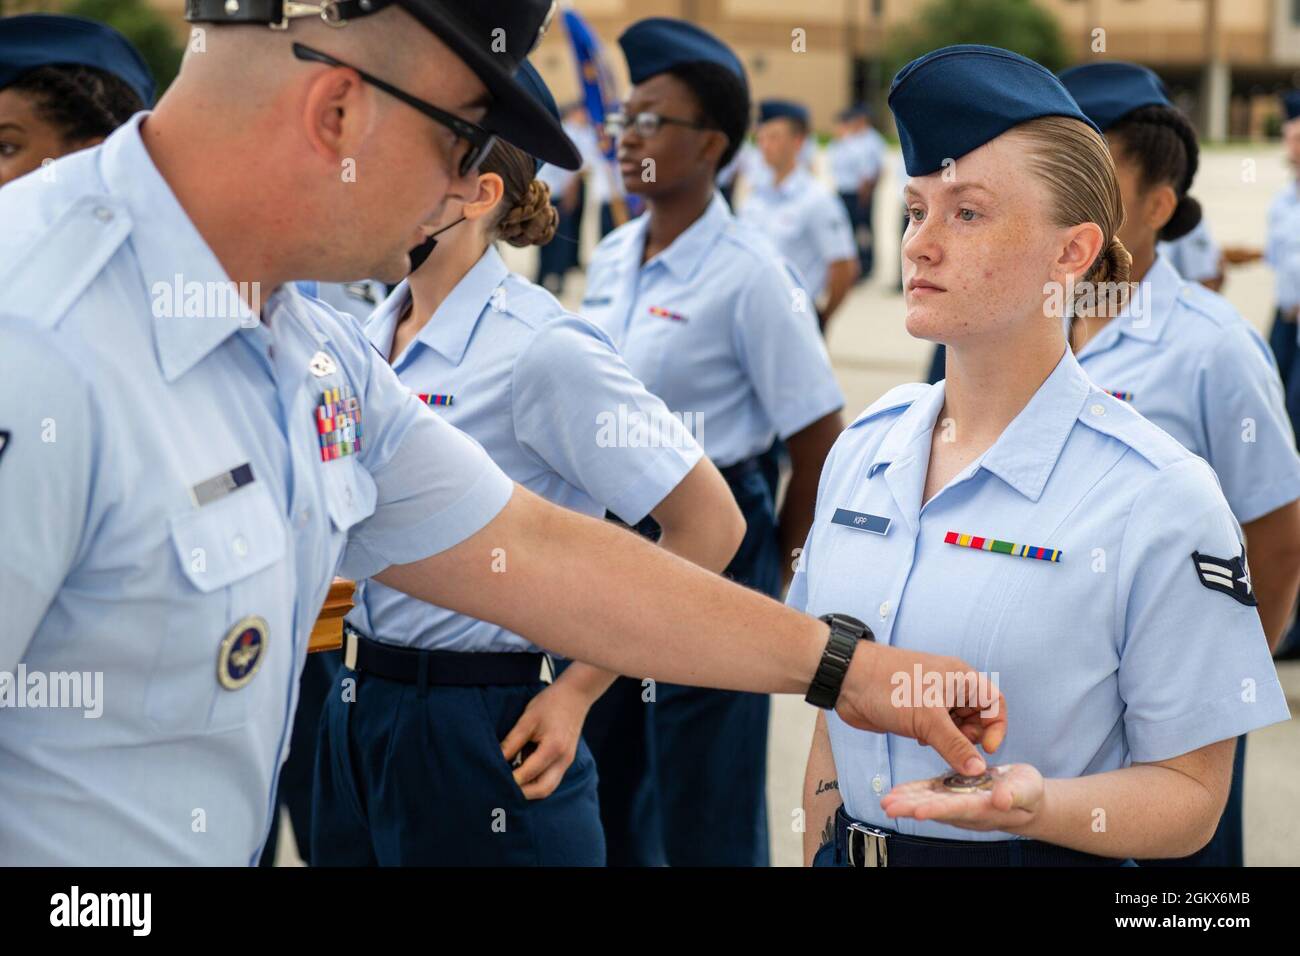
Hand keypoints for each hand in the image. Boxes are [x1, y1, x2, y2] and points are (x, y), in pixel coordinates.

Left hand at [499, 680, 590, 799]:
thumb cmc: (549, 704)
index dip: (510, 781)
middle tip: (501, 790)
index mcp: (553, 748)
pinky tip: (521, 774)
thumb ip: (512, 742)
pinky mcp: (566, 760)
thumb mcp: (527, 720)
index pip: (528, 774)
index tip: (494, 781)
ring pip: (548, 787)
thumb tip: (495, 761)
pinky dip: (536, 782)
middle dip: (522, 794)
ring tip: (510, 784)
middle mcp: (563, 759)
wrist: (575, 695)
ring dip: (530, 790)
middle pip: (543, 790)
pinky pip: (551, 779)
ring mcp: (567, 761)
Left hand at [834, 642, 1007, 775]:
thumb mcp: (927, 718)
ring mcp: (933, 701)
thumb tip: (978, 770)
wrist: (847, 680)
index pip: (995, 704)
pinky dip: (935, 741)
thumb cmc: (888, 686)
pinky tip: (919, 741)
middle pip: (978, 720)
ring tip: (933, 744)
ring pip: (957, 729)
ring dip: (951, 743)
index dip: (996, 727)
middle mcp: (951, 688)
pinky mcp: (917, 714)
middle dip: (971, 738)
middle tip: (954, 749)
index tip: (987, 750)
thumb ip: (955, 745)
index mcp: (961, 678)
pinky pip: (938, 733)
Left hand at [879, 763, 1042, 832]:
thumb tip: (1002, 800)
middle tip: (890, 808)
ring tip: (886, 802)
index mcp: (984, 807)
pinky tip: (896, 792)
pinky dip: (913, 792)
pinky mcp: (952, 792)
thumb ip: (1015, 794)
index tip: (920, 811)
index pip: (959, 808)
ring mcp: (957, 801)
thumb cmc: (1028, 791)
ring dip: (907, 801)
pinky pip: (929, 792)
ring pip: (929, 800)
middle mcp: (966, 808)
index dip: (939, 809)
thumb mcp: (1027, 788)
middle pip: (937, 808)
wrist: (1024, 795)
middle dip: (912, 808)